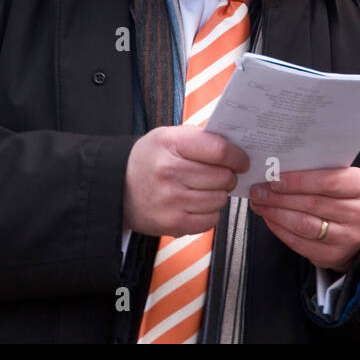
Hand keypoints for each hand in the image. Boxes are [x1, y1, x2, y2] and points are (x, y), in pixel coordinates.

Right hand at [123, 125, 250, 236]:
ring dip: (219, 194)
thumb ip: (200, 138)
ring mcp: (171, 200)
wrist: (117, 187)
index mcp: (170, 144)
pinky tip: (197, 203)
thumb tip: (234, 147)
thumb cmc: (148, 160)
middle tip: (222, 175)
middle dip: (229, 176)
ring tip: (205, 188)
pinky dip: (210, 212)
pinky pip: (211, 220)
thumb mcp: (167, 136)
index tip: (241, 160)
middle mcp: (169, 172)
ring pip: (220, 199)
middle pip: (223, 176)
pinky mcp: (173, 223)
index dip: (237, 156)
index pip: (219, 150)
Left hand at [249, 168, 359, 272]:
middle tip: (258, 191)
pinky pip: (299, 243)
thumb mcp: (340, 178)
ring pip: (304, 225)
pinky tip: (269, 218)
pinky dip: (279, 229)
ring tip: (260, 204)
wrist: (357, 228)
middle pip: (312, 204)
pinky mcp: (333, 255)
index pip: (329, 181)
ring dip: (276, 213)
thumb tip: (277, 170)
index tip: (274, 179)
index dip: (299, 181)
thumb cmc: (342, 196)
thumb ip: (316, 173)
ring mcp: (348, 237)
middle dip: (279, 197)